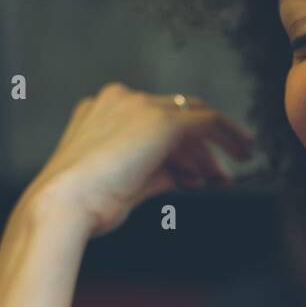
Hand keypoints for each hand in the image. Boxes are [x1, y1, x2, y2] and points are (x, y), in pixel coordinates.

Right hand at [23, 82, 254, 238]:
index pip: (150, 121)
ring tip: (230, 175)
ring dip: (216, 147)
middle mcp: (118, 101)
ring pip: (192, 117)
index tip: (197, 174)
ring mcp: (139, 107)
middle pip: (174, 117)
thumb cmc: (82, 206)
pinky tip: (242, 151)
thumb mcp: (122, 185)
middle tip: (221, 174)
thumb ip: (153, 173)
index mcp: (99, 112)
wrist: (62, 205)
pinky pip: (206, 121)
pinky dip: (227, 135)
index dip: (178, 148)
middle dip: (200, 148)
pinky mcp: (161, 120)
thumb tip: (183, 176)